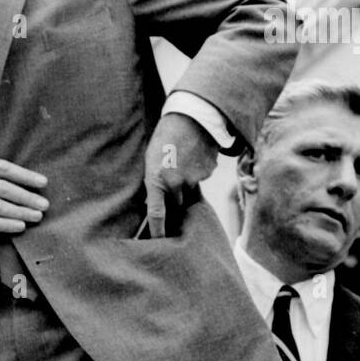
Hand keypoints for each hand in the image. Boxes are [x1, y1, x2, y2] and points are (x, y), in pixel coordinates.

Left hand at [143, 112, 218, 237]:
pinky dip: (197, 170)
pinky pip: (201, 178)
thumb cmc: (165, 136)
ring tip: (182, 159)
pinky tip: (193, 155)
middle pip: (177, 204)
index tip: (159, 244)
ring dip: (187, 181)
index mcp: (157, 180)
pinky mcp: (208, 172)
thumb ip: (154, 180)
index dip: (158, 232)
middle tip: (173, 182)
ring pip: (190, 190)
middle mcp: (176, 184)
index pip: (157, 214)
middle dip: (176, 200)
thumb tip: (154, 199)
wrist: (192, 117)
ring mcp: (194, 179)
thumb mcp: (151, 158)